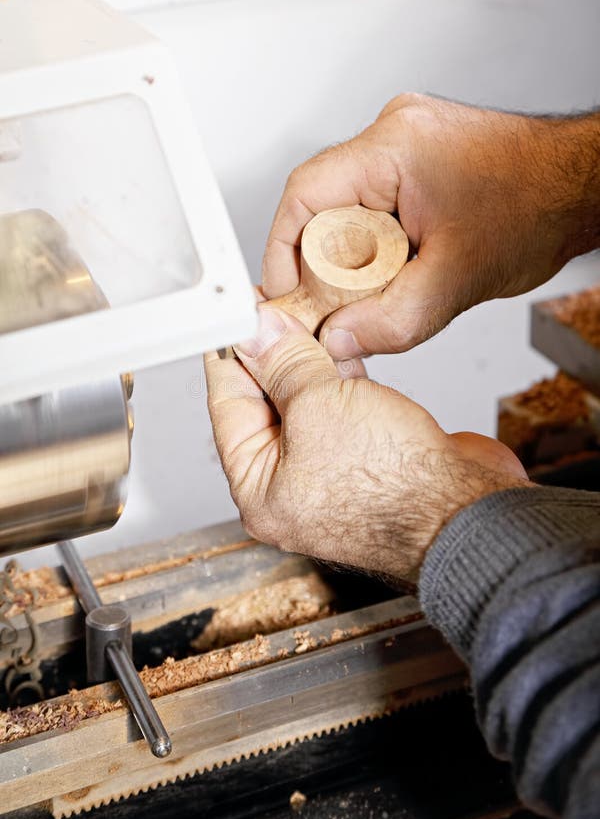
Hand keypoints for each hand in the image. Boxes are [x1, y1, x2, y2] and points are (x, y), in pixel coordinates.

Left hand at [205, 306, 528, 580]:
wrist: (467, 511)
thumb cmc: (397, 488)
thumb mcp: (321, 407)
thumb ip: (285, 364)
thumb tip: (258, 333)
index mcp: (258, 488)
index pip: (228, 406)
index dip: (231, 354)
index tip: (235, 317)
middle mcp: (288, 485)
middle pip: (265, 403)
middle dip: (271, 352)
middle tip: (273, 308)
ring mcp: (327, 472)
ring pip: (304, 401)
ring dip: (306, 359)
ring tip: (306, 314)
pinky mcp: (364, 457)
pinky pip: (338, 407)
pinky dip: (337, 376)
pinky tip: (339, 342)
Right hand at [263, 94, 599, 358]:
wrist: (582, 188)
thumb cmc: (539, 209)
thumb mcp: (458, 280)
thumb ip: (392, 320)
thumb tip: (339, 340)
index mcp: (395, 147)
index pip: (304, 192)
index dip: (283, 250)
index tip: (287, 295)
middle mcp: (394, 135)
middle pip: (323, 204)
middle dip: (322, 262)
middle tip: (336, 305)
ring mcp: (405, 144)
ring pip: (347, 208)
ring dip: (351, 256)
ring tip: (377, 289)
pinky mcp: (417, 160)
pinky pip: (372, 206)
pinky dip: (374, 244)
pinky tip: (395, 269)